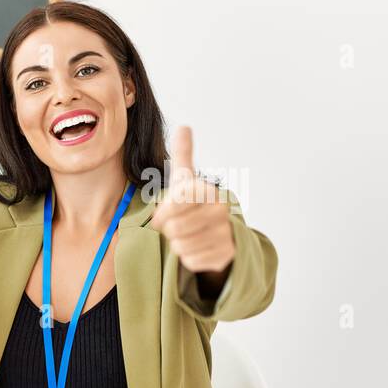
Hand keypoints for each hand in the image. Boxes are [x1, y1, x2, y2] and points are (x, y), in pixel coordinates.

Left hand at [148, 126, 234, 274]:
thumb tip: (184, 126)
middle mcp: (221, 210)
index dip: (162, 213)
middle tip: (178, 226)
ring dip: (177, 244)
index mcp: (208, 191)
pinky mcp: (226, 255)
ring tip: (188, 236)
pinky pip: (191, 261)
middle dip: (169, 230)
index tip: (162, 215)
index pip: (175, 202)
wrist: (220, 233)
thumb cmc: (194, 205)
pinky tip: (198, 248)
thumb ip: (183, 156)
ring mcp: (226, 233)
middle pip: (173, 227)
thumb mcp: (186, 181)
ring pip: (181, 246)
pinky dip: (188, 258)